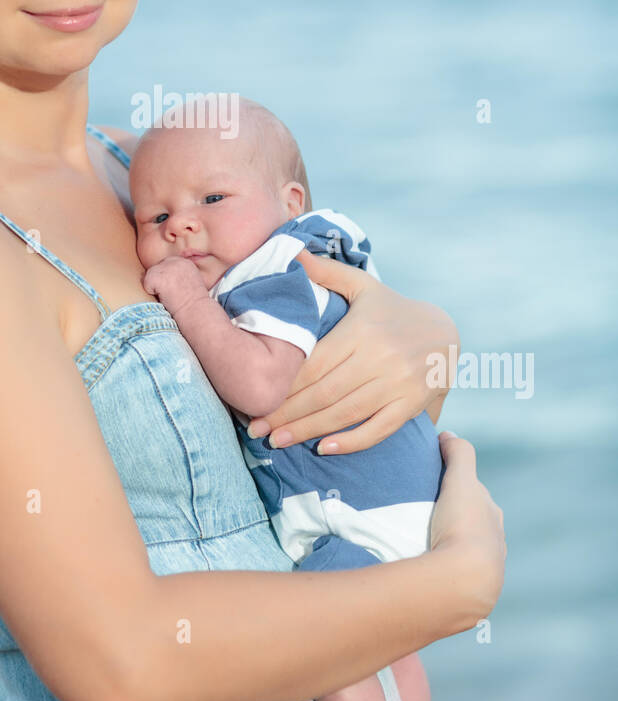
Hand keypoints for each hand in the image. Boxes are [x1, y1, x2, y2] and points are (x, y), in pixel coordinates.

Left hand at [142, 255, 207, 317]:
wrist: (196, 311)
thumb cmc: (193, 305)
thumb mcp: (191, 283)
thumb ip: (179, 276)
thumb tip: (166, 279)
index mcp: (185, 262)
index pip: (165, 266)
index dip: (166, 281)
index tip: (176, 291)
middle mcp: (175, 261)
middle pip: (156, 269)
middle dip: (159, 282)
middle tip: (172, 295)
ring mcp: (166, 267)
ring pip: (149, 276)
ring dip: (156, 288)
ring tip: (169, 297)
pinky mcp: (157, 276)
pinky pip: (146, 284)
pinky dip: (151, 293)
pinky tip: (165, 298)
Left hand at [245, 251, 457, 453]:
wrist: (446, 331)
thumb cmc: (391, 308)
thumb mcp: (362, 285)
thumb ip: (325, 271)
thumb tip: (291, 252)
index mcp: (361, 331)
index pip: (314, 363)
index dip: (283, 385)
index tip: (254, 397)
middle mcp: (380, 358)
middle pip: (324, 392)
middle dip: (287, 413)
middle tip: (255, 429)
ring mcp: (398, 384)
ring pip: (346, 413)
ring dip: (308, 431)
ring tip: (277, 441)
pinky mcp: (412, 405)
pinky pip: (379, 429)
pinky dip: (351, 442)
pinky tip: (324, 448)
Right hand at [430, 431, 505, 620]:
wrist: (465, 581)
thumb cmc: (463, 526)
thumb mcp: (460, 480)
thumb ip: (458, 454)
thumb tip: (449, 435)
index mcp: (492, 516)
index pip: (475, 495)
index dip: (456, 487)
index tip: (435, 486)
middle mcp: (494, 542)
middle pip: (471, 523)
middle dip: (453, 518)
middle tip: (424, 515)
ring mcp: (484, 569)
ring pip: (464, 550)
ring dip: (448, 545)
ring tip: (423, 545)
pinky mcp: (471, 592)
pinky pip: (455, 573)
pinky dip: (444, 567)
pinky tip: (430, 568)